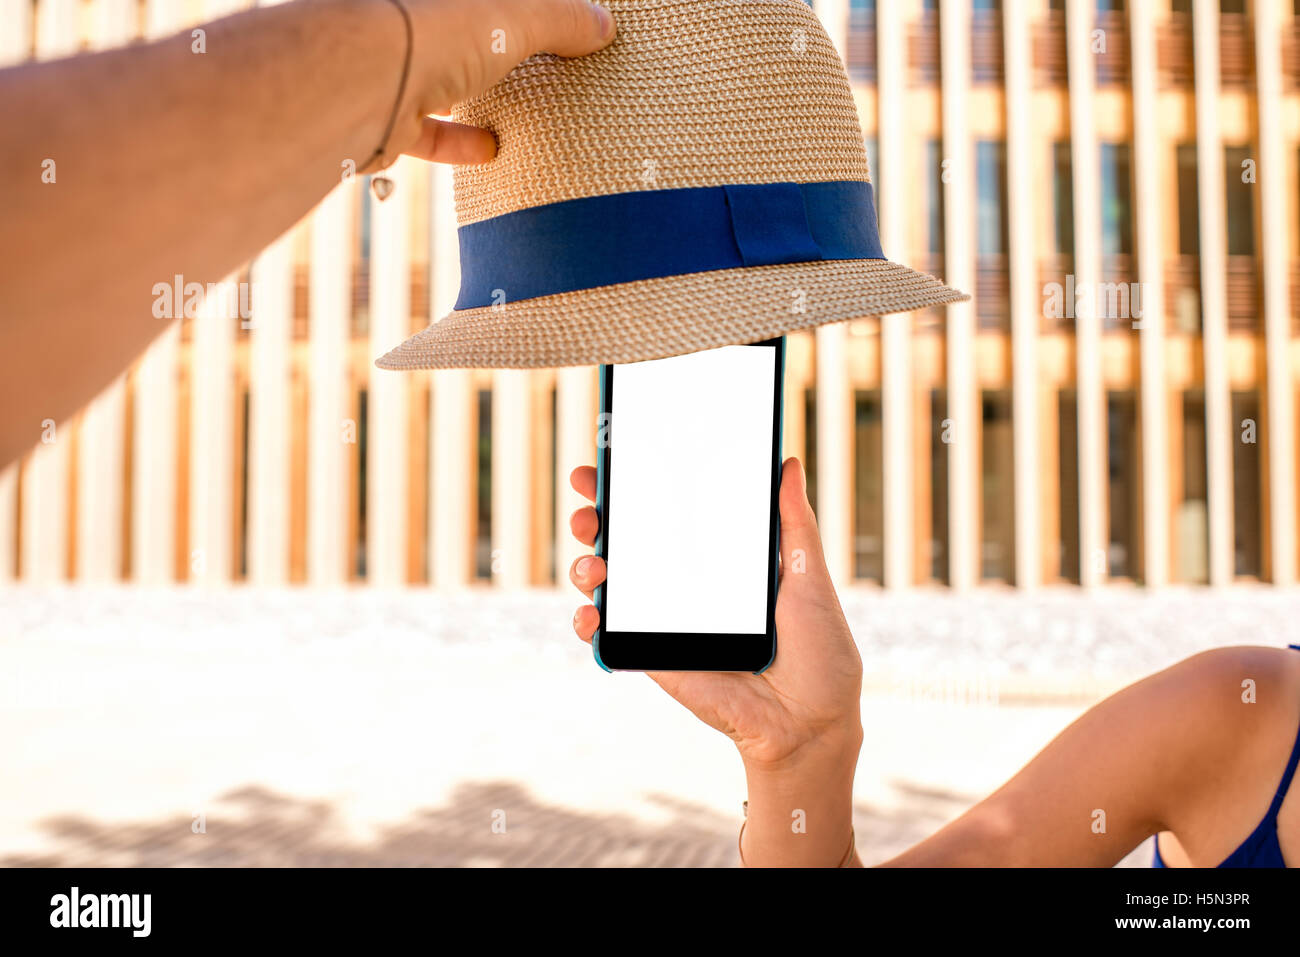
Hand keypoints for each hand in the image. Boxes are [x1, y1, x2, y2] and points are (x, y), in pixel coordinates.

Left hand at [394, 0, 616, 165]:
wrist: (363, 83)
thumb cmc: (431, 30)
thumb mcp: (515, 16)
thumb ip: (560, 19)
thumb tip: (603, 25)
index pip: (484, 0)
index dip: (520, 10)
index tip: (559, 30)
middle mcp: (407, 19)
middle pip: (455, 33)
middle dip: (491, 48)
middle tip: (536, 66)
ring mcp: (393, 65)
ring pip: (436, 79)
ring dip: (473, 95)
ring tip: (516, 108)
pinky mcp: (386, 113)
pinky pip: (427, 130)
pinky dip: (459, 142)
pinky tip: (491, 149)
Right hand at [568, 457, 863, 864]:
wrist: (809, 724)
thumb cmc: (820, 655)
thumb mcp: (810, 579)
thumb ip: (794, 525)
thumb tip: (789, 464)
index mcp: (721, 564)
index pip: (671, 514)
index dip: (637, 488)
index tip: (613, 461)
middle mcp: (688, 589)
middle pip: (629, 544)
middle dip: (597, 519)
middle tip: (589, 508)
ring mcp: (666, 623)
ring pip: (609, 585)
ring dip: (587, 565)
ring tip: (595, 563)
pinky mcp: (654, 657)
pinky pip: (608, 636)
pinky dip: (588, 622)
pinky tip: (592, 613)